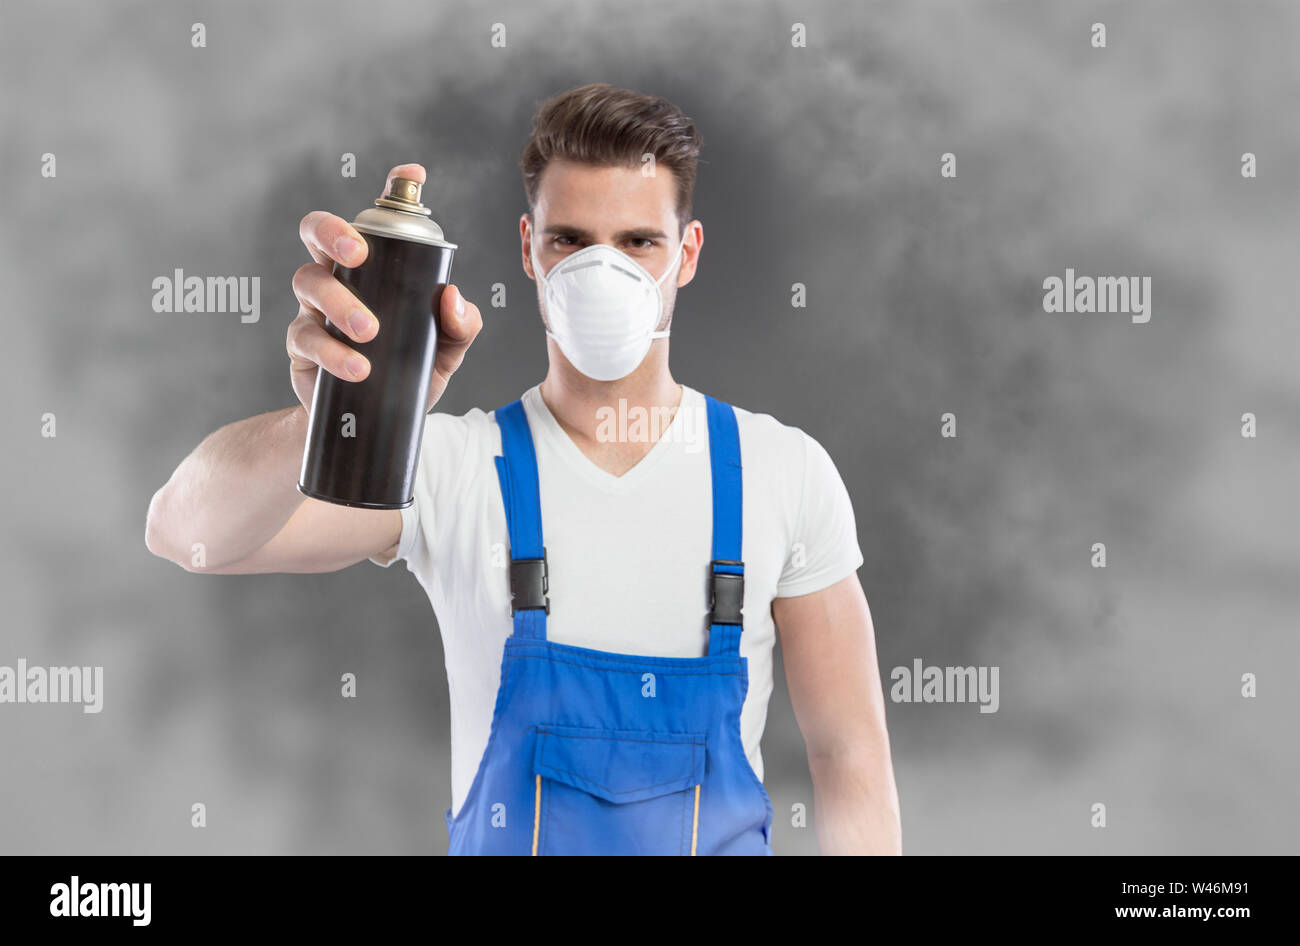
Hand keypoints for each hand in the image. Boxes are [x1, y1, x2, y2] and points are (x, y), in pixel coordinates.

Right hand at [286, 162, 481, 412]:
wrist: (372, 429)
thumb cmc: (407, 374)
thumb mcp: (445, 352)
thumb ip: (461, 326)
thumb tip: (453, 297)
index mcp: (377, 269)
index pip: (377, 221)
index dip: (392, 190)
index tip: (411, 175)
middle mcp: (340, 278)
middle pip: (318, 232)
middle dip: (333, 232)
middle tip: (359, 255)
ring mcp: (315, 309)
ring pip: (307, 280)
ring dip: (337, 301)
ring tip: (367, 332)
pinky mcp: (302, 346)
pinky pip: (305, 337)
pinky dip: (333, 351)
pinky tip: (357, 367)